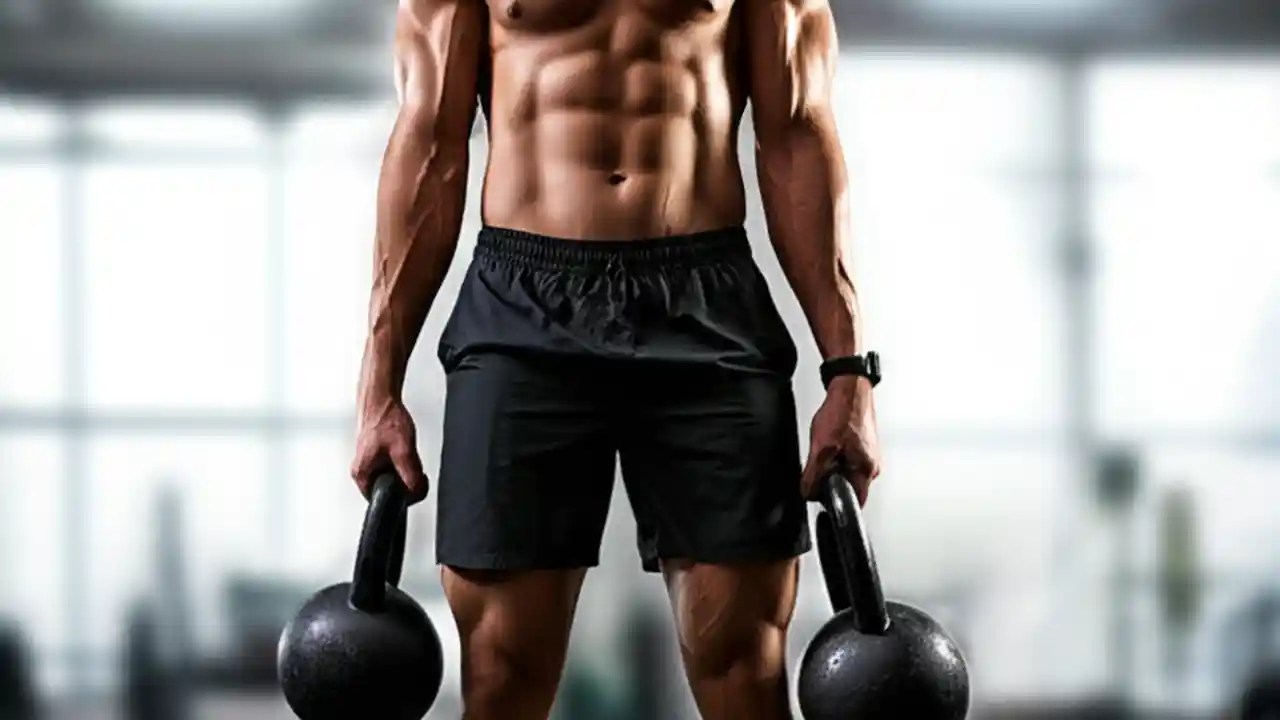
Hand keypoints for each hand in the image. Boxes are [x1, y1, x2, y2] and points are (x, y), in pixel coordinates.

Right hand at [350, 398, 427, 502]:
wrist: (381, 399)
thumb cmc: (385, 419)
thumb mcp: (403, 450)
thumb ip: (410, 475)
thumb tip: (415, 493)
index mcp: (362, 476)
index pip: (385, 501)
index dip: (404, 495)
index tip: (415, 481)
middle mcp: (362, 473)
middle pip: (391, 492)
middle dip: (406, 481)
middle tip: (411, 462)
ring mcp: (368, 465)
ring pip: (394, 480)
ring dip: (405, 470)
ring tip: (404, 451)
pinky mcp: (375, 458)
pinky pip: (393, 469)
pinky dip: (402, 462)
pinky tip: (402, 448)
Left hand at [800, 375, 881, 504]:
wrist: (849, 387)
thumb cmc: (843, 413)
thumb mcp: (821, 449)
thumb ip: (814, 475)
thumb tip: (809, 494)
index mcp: (867, 470)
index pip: (856, 503)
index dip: (837, 504)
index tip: (823, 498)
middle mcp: (873, 464)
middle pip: (850, 487)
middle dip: (832, 482)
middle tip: (818, 468)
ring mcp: (870, 452)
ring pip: (848, 471)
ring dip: (833, 467)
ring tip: (825, 449)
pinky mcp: (864, 442)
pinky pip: (848, 457)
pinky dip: (837, 454)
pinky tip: (830, 441)